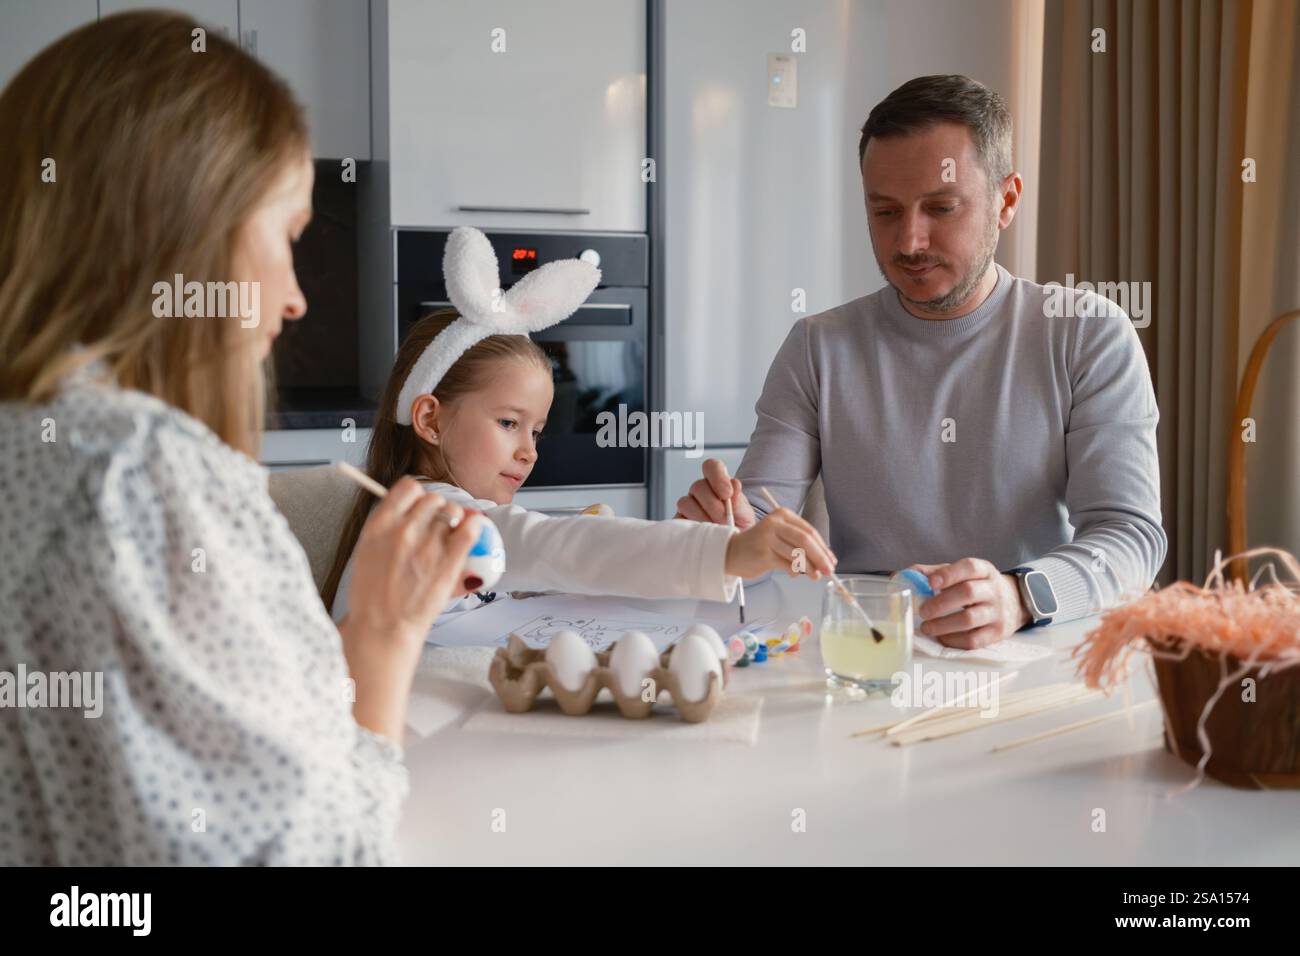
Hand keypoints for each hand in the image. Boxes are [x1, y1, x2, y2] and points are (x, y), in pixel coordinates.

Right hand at [345, 478, 479, 653]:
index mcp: (379, 526)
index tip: (420, 507)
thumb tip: (411, 509)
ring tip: (450, 536)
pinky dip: (474, 526)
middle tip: (438, 525)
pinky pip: (470, 530)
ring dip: (454, 520)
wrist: (382, 628)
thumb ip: (388, 527)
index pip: (407, 488)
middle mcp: (403, 530)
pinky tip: (472, 530)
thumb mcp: (366, 552)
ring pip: (452, 512)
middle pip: (433, 499)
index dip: (417, 496)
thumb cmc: (372, 596)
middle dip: (438, 509)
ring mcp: (427, 546)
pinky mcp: (449, 562)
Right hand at [675, 458, 756, 528]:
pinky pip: (677, 519)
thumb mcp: (745, 516)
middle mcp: (701, 491)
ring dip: (701, 516)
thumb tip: (734, 485)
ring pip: (685, 502)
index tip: (727, 494)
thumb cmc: (740, 529)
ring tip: (714, 528)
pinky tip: (702, 533)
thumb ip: (739, 502)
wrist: (733, 549)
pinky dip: (690, 525)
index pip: (712, 467)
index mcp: (717, 483)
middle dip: (712, 504)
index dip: (717, 476)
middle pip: (698, 486)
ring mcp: (688, 505)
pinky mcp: (679, 521)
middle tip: (724, 518)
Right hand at [724, 504, 836, 579]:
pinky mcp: (763, 553)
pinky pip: (787, 565)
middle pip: (806, 541)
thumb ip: (801, 545)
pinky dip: (795, 572)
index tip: (831, 561)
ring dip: (810, 568)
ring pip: (798, 554)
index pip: (809, 531)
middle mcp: (775, 523)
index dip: (823, 548)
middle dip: (820, 558)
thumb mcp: (781, 537)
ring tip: (815, 576)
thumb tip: (825, 560)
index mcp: (783, 515)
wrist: (732, 552)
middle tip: (829, 571)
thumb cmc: (761, 546)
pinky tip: (795, 574)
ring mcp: (768, 537)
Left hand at [909, 558, 1029, 648]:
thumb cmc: (977, 586)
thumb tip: (901, 576)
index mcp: (984, 570)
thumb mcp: (962, 574)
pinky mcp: (997, 633)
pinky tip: (942, 637)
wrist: (1015, 603)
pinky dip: (953, 640)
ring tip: (926, 627)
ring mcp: (997, 612)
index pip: (969, 567)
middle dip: (941, 603)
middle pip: (968, 593)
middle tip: (922, 611)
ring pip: (970, 619)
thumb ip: (933, 573)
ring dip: (943, 625)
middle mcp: (993, 590)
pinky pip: (974, 640)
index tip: (930, 582)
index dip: (948, 574)